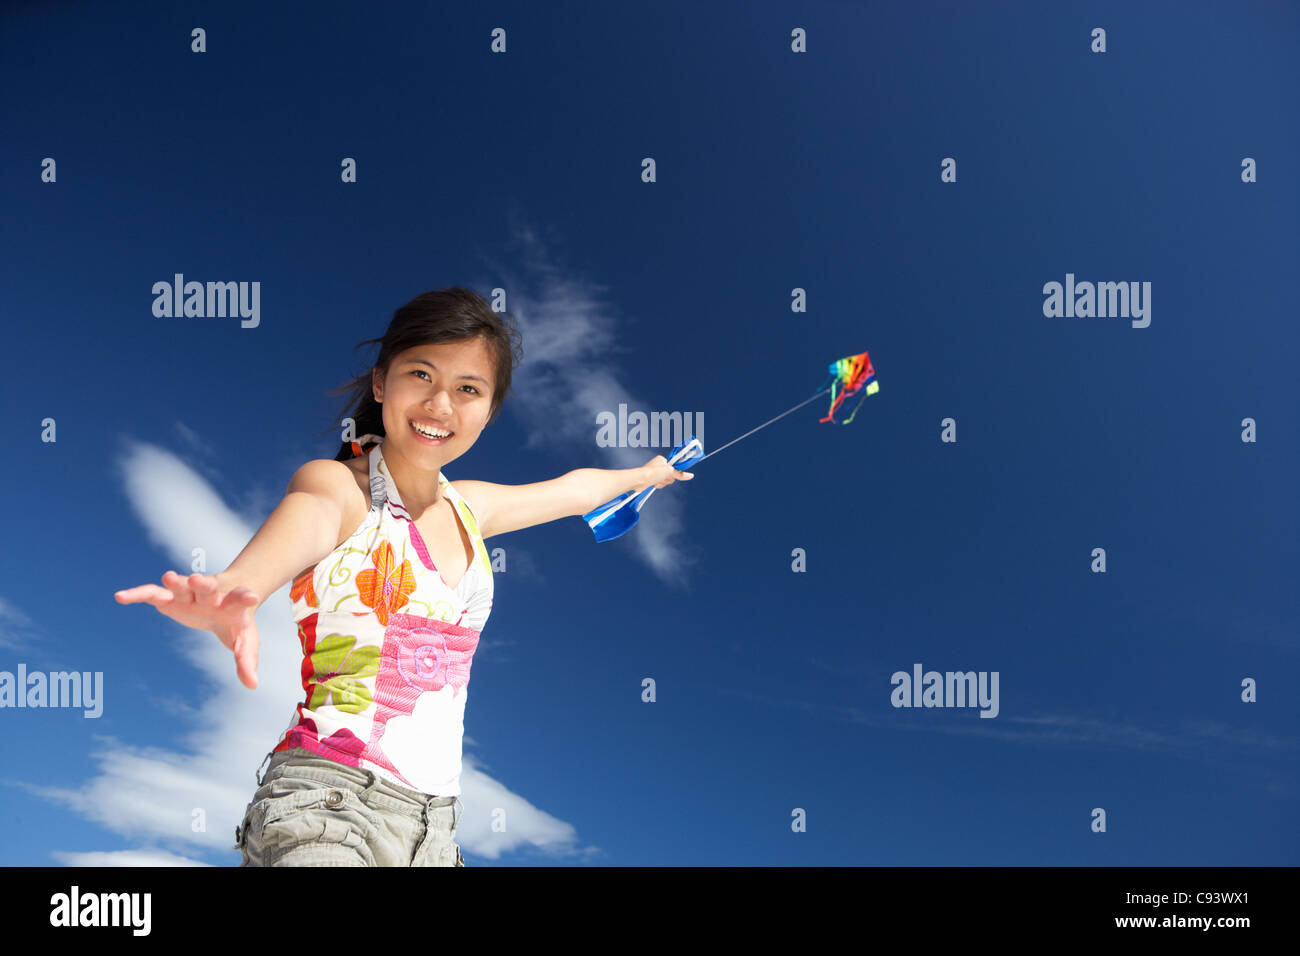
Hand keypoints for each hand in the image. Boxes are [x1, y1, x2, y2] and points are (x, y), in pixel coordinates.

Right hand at [114, 571, 261, 688]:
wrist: (227, 598)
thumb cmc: (237, 621)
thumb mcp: (245, 642)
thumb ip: (246, 661)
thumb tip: (252, 685)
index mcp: (232, 604)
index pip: (240, 599)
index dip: (245, 598)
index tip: (252, 597)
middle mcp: (211, 594)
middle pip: (208, 587)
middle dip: (203, 584)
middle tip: (199, 580)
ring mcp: (189, 594)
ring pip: (182, 586)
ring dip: (176, 582)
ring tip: (168, 577)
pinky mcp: (170, 599)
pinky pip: (152, 594)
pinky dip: (137, 594)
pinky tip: (121, 597)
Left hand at [642, 455, 694, 490]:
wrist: (641, 480)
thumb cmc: (651, 472)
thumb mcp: (669, 472)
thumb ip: (680, 474)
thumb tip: (690, 475)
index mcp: (662, 460)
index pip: (673, 467)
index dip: (673, 472)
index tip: (671, 474)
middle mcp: (658, 466)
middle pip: (670, 475)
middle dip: (667, 479)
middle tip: (663, 477)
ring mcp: (655, 473)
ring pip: (665, 481)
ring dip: (662, 483)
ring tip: (657, 480)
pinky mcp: (652, 480)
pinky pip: (660, 484)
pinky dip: (658, 485)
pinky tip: (654, 483)